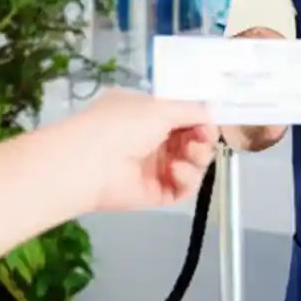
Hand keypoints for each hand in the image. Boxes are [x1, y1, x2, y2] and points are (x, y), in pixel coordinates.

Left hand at [65, 88, 218, 212]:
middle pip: (192, 141)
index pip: (183, 118)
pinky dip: (187, 179)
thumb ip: (192, 110)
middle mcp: (151, 140)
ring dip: (197, 157)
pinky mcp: (155, 193)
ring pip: (192, 164)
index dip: (201, 121)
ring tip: (189, 154)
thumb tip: (213, 111)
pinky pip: (183, 188)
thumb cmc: (121, 126)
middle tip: (199, 139)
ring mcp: (153, 168)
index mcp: (146, 114)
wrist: (88, 164)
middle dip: (202, 139)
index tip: (210, 123)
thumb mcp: (160, 107)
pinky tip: (177, 171)